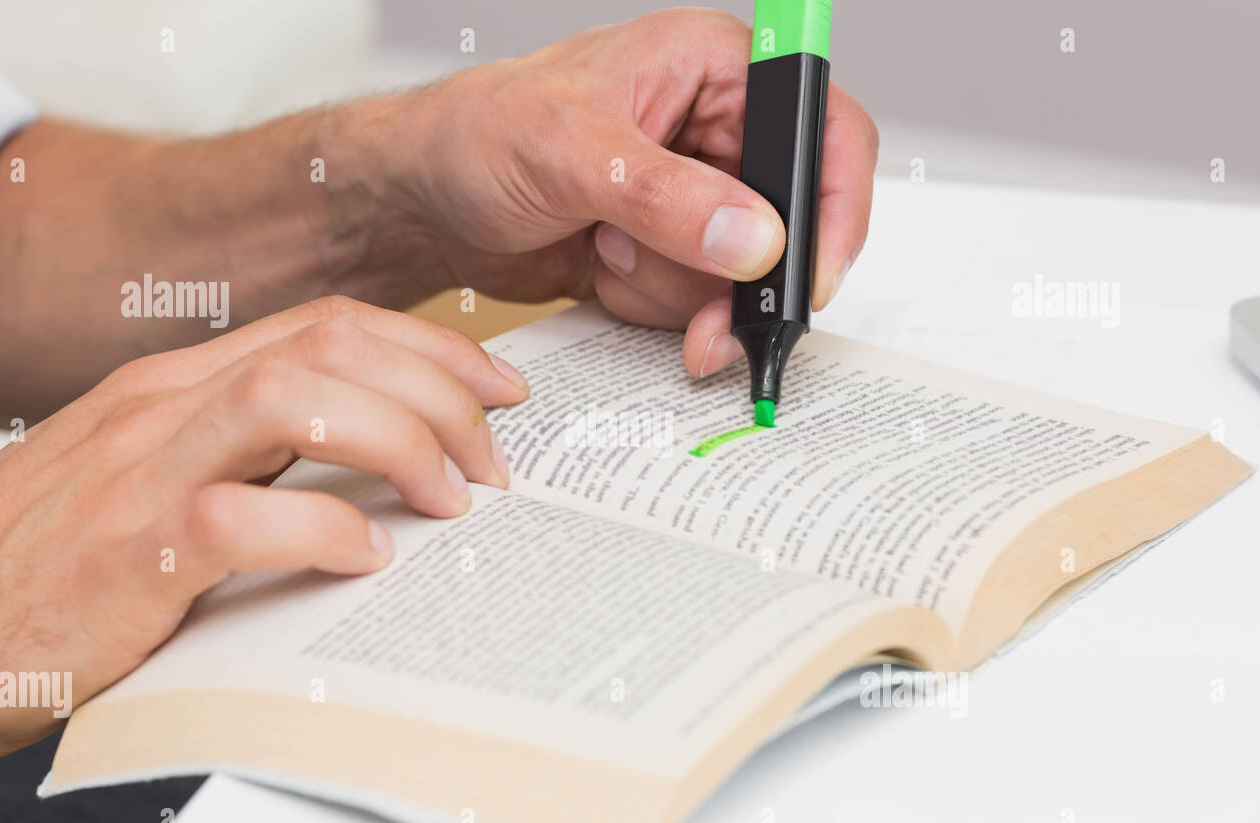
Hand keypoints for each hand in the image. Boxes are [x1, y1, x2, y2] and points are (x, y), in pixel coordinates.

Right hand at [0, 296, 528, 759]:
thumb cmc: (60, 559)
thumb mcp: (158, 474)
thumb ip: (249, 453)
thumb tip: (373, 458)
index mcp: (181, 385)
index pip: (328, 325)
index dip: (430, 347)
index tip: (497, 388)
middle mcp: (167, 407)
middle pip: (331, 346)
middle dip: (439, 390)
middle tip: (494, 456)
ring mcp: (143, 473)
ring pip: (294, 400)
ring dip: (399, 441)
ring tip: (449, 499)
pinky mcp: (129, 556)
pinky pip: (241, 519)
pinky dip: (323, 532)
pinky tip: (366, 558)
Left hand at [370, 8, 877, 377]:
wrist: (426, 201)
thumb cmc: (478, 136)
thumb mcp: (570, 153)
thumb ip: (666, 197)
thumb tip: (753, 238)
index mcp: (713, 69)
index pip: (821, 130)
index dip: (832, 208)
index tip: (809, 278)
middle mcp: (715, 131)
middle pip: (789, 224)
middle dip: (736, 278)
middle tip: (703, 316)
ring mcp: (695, 199)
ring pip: (742, 277)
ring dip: (674, 289)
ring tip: (607, 247)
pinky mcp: (670, 252)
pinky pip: (699, 303)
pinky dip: (652, 305)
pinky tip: (602, 268)